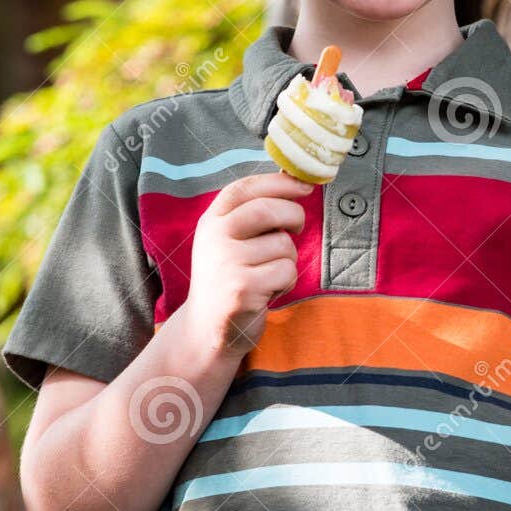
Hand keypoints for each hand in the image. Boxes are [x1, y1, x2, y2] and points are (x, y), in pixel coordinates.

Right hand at [184, 170, 313, 354]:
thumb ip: (251, 216)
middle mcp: (215, 238)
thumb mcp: (227, 241)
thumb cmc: (228, 279)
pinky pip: (287, 271)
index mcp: (211, 222)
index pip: (244, 189)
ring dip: (288, 259)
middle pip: (268, 210)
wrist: (205, 329)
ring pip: (283, 245)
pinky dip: (287, 282)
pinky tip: (269, 292)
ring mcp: (227, 263)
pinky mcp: (243, 289)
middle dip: (294, 216)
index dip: (278, 182)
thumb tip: (296, 184)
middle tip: (298, 228)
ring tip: (269, 274)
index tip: (304, 185)